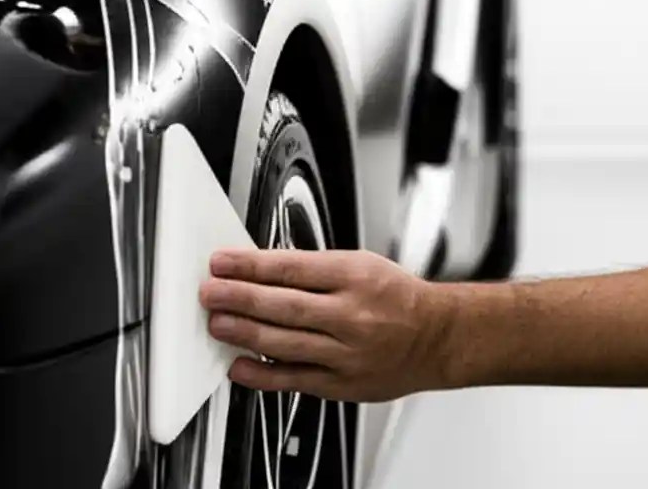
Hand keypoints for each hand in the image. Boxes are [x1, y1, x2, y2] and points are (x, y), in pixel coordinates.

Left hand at [199, 248, 459, 401]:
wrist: (438, 338)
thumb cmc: (396, 298)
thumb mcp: (360, 264)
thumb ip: (311, 269)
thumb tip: (257, 270)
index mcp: (355, 277)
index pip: (292, 268)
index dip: (250, 265)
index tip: (222, 263)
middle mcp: (352, 316)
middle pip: (285, 306)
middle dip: (240, 298)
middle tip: (210, 293)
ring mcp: (348, 353)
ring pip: (286, 343)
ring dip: (244, 333)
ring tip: (217, 324)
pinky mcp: (343, 385)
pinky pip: (295, 380)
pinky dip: (262, 374)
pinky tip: (239, 365)